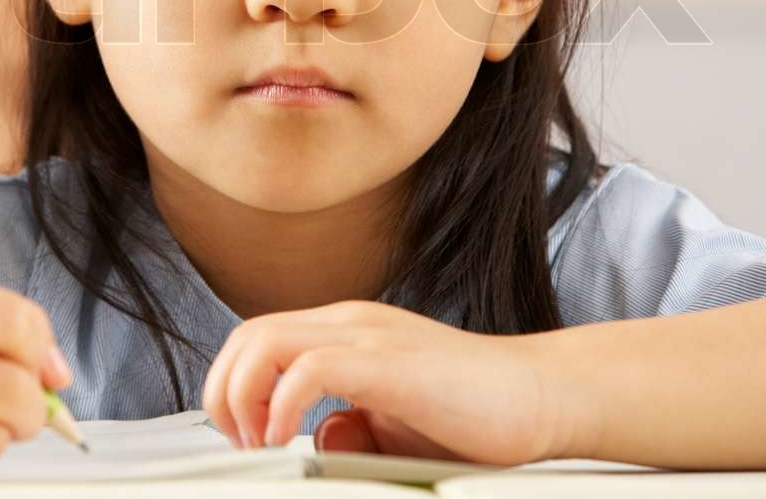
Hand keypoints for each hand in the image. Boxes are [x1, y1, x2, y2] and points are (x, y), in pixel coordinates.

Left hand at [203, 300, 579, 465]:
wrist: (543, 396)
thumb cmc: (476, 412)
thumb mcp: (393, 423)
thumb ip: (351, 427)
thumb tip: (314, 441)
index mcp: (345, 332)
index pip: (259, 337)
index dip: (232, 384)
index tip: (241, 436)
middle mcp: (349, 323)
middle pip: (248, 335)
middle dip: (223, 389)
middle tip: (238, 442)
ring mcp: (368, 337)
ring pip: (264, 341)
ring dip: (242, 394)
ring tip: (257, 441)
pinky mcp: (390, 364)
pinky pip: (311, 369)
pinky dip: (282, 404)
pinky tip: (288, 438)